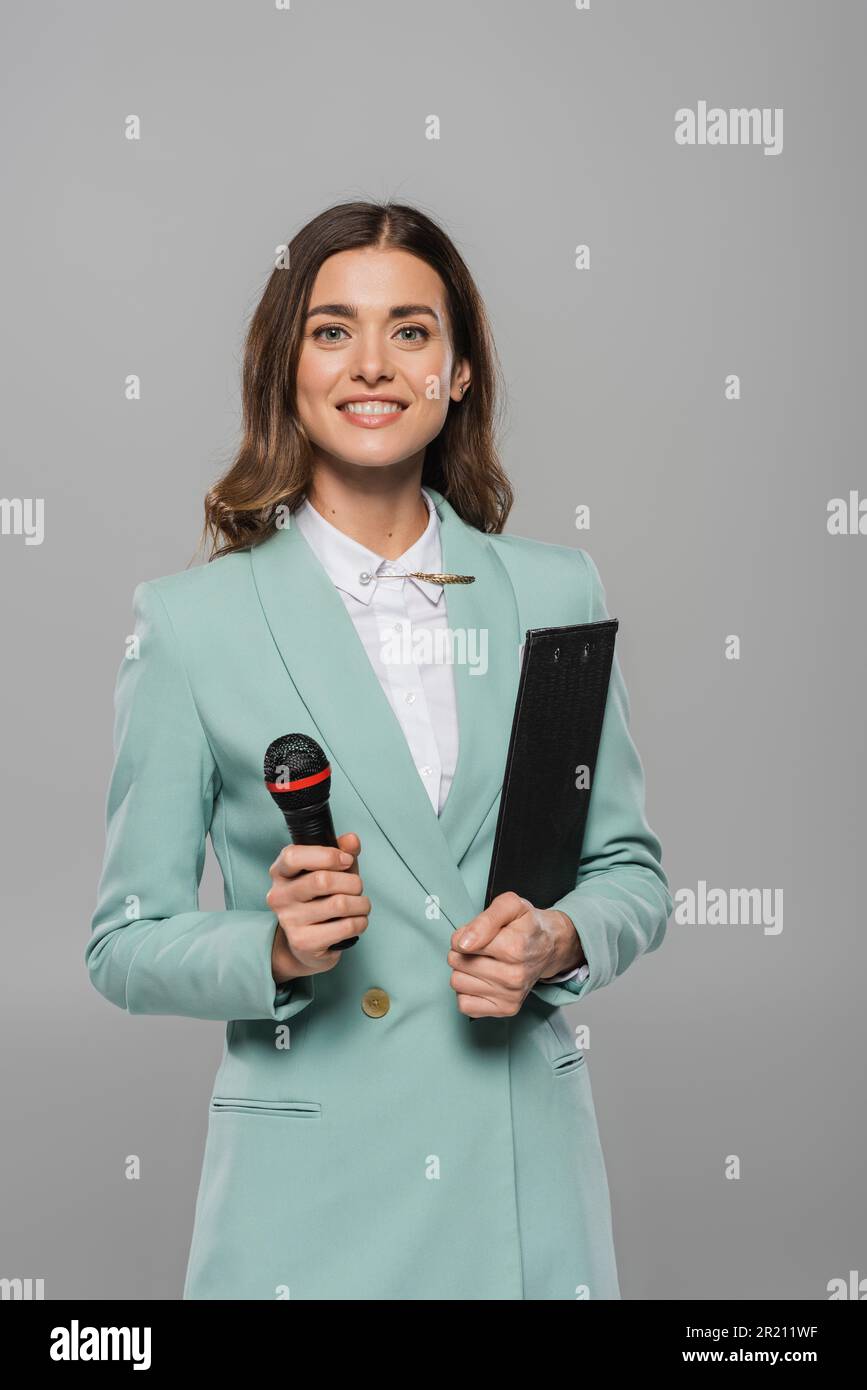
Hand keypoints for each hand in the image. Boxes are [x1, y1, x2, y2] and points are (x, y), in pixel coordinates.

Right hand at [266, 832, 369, 983]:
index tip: (346, 860)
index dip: (327, 855)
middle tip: (357, 888)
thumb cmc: (320, 899)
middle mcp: (279, 896)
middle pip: (322, 880)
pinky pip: (346, 927)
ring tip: (360, 905)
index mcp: (280, 872)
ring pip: (339, 904)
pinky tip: (356, 921)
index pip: (293, 856)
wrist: (307, 943)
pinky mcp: (304, 942)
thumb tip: (352, 840)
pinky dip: (360, 922)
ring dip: (361, 903)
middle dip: (352, 882)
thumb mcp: (331, 870)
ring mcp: (289, 921)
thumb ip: (342, 851)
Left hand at [447, 892, 584, 1018]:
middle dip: (462, 952)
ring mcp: (511, 995)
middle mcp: (514, 976)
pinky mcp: (506, 1009)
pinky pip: (465, 1005)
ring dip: (464, 971)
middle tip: (482, 948)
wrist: (550, 946)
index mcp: (514, 947)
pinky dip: (468, 992)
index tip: (478, 934)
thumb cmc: (526, 924)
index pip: (459, 944)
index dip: (463, 935)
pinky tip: (483, 981)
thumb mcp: (510, 905)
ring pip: (457, 983)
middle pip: (456, 963)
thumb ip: (485, 919)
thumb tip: (463, 943)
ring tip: (483, 963)